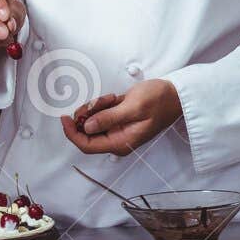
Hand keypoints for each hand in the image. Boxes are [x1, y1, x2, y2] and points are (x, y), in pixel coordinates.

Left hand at [60, 80, 182, 155]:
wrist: (175, 94)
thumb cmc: (159, 101)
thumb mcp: (133, 107)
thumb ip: (109, 118)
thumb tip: (88, 127)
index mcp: (120, 142)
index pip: (87, 145)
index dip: (72, 133)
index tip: (64, 118)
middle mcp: (117, 139)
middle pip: (88, 132)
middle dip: (87, 115)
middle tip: (98, 101)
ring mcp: (117, 129)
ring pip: (93, 120)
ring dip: (97, 106)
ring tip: (113, 98)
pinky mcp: (118, 119)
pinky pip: (101, 113)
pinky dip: (103, 104)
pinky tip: (116, 98)